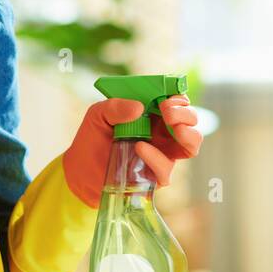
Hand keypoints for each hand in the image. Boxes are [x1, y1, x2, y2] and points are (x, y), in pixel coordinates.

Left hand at [62, 94, 202, 206]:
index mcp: (153, 114)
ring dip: (188, 135)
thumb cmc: (93, 138)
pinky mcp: (156, 175)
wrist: (80, 170)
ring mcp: (162, 154)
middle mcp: (163, 133)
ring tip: (172, 126)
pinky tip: (139, 147)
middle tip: (167, 111)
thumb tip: (139, 107)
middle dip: (185, 114)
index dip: (179, 98)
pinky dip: (156, 157)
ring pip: (191, 145)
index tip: (168, 97)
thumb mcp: (97, 115)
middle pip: (191, 121)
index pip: (178, 102)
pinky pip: (166, 169)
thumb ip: (114, 106)